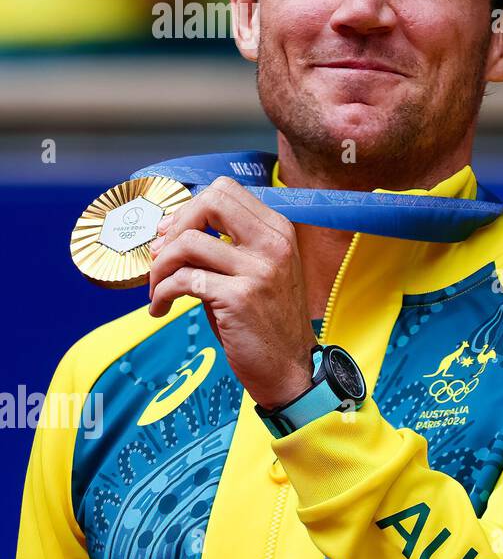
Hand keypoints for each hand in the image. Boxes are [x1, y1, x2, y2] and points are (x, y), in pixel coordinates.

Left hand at [147, 176, 317, 408]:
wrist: (289, 367)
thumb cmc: (265, 320)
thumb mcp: (256, 272)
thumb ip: (223, 247)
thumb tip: (168, 231)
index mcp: (278, 231)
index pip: (225, 191)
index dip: (190, 209)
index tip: (173, 235)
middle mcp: (273, 244)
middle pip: (210, 202)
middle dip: (174, 226)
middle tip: (162, 255)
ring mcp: (259, 270)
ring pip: (187, 242)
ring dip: (159, 267)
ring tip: (157, 289)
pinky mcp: (239, 298)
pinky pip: (183, 280)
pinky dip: (161, 294)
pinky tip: (161, 309)